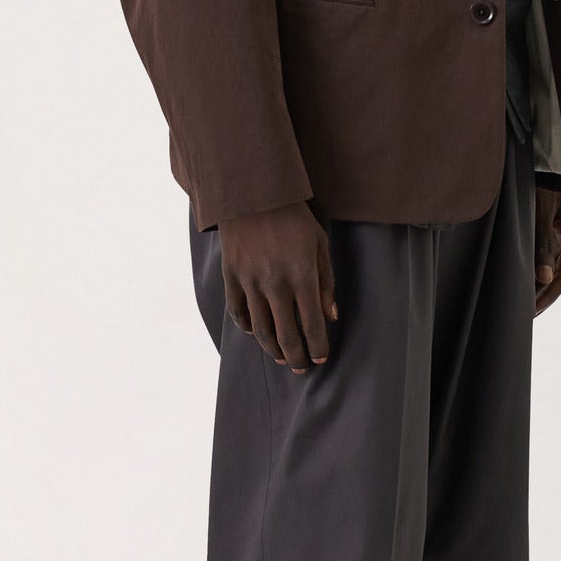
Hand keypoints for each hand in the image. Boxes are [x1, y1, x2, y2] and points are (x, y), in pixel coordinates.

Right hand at [218, 201, 337, 372]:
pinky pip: (238, 312)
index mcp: (301, 276)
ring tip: (281, 356)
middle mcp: (275, 284)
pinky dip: (247, 327)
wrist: (253, 194)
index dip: (318, 347)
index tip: (321, 357)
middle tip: (301, 367)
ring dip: (273, 348)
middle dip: (297, 357)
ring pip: (260, 330)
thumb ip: (326, 283)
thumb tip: (330, 317)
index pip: (312, 325)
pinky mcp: (231, 276)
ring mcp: (249, 282)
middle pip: (286, 335)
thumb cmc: (293, 218)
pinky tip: (256, 332)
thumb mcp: (319, 245)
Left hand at [533, 188, 560, 314]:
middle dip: (544, 293)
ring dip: (538, 282)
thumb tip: (543, 278)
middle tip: (526, 314)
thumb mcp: (539, 211)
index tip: (533, 311)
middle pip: (559, 272)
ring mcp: (560, 230)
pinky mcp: (548, 225)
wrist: (542, 156)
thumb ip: (542, 244)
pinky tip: (522, 277)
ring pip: (551, 264)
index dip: (549, 294)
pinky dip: (534, 266)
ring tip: (522, 301)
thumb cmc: (541, 180)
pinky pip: (544, 252)